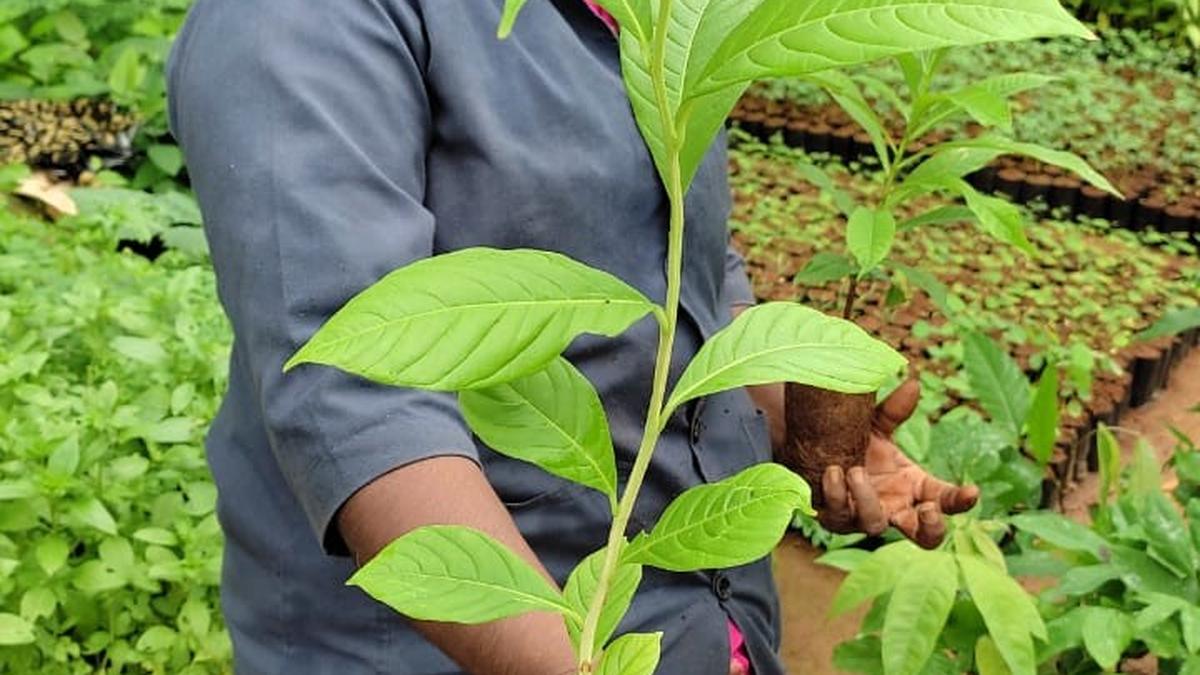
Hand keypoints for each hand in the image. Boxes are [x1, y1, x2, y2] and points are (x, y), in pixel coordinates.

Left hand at [817, 380, 978, 548]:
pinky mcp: (835, 518)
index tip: (973, 491)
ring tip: (856, 471)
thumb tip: (912, 384)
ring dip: (867, 500)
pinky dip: (836, 494)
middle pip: (926, 538)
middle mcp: (894, 509)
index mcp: (914, 488)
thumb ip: (894, 410)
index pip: (946, 500)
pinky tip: (832, 473)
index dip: (961, 500)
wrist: (813, 446)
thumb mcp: (876, 424)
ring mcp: (864, 517)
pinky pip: (838, 515)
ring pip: (875, 525)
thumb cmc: (856, 441)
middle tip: (929, 510)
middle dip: (932, 529)